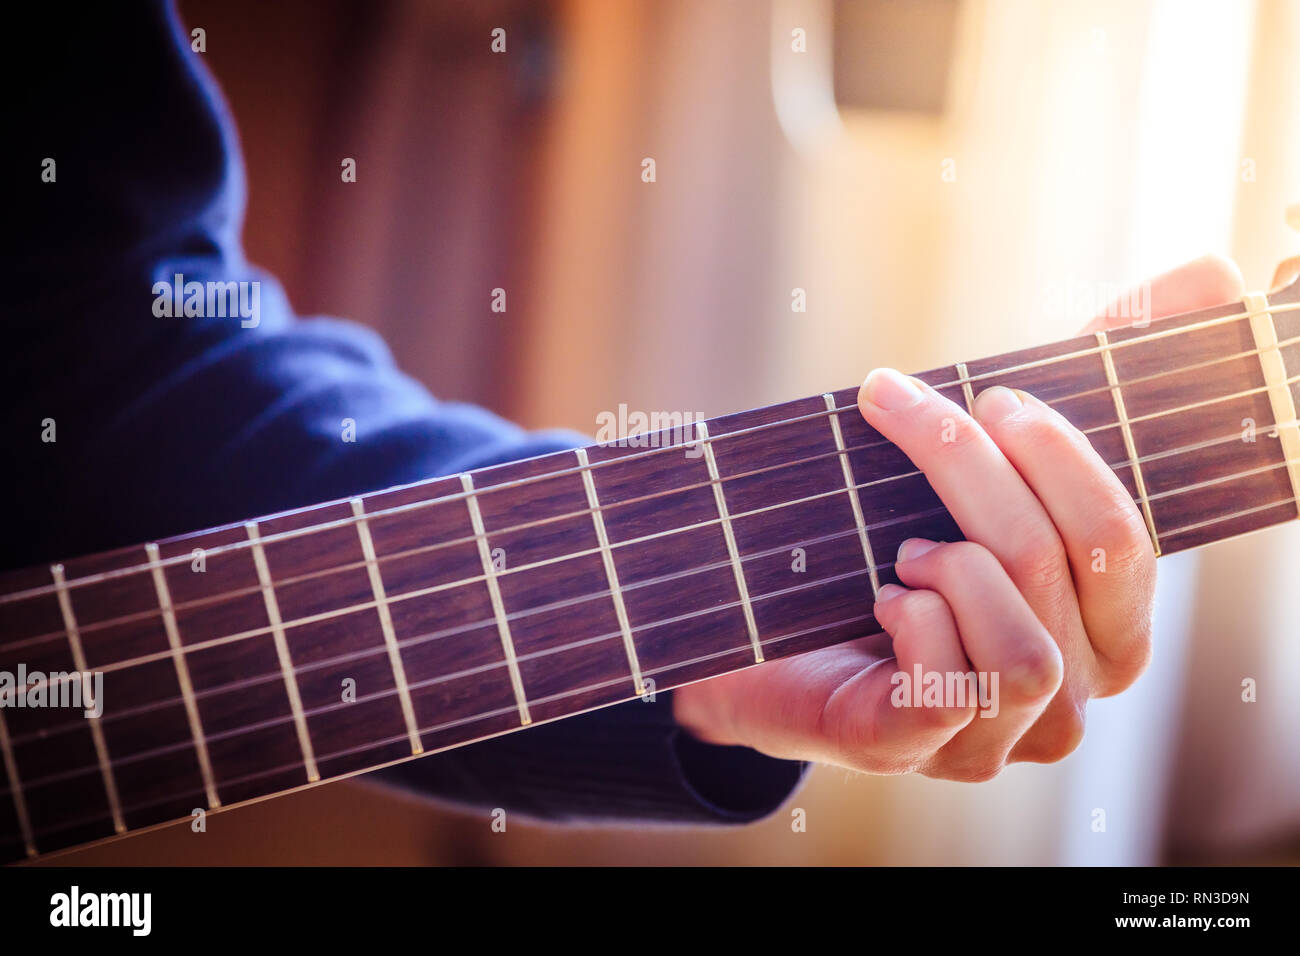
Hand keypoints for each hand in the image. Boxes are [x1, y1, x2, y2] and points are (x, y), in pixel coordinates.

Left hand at [672, 254, 1243, 779]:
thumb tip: (1213, 267)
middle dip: (973, 469)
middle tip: (901, 406)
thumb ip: (1098, 371)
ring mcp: (997, 737)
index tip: (990, 394)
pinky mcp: (917, 751)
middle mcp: (1068, 696)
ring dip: (956, 565)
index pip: (1123, 541)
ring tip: (904, 544)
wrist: (768, 633)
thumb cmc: (893, 535)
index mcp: (1102, 630)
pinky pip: (950, 696)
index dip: (1062, 456)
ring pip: (1025, 650)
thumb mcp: (993, 452)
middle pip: (1059, 568)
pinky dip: (917, 626)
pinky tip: (884, 600)